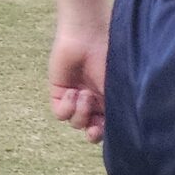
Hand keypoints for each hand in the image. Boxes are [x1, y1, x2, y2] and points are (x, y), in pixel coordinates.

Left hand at [49, 26, 106, 144]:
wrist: (86, 40)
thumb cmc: (107, 61)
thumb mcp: (115, 89)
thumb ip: (115, 110)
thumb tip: (116, 131)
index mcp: (109, 102)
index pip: (106, 127)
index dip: (104, 134)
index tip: (104, 129)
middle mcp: (92, 102)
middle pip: (89, 129)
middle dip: (92, 132)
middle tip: (94, 128)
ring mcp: (74, 98)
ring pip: (75, 122)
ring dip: (81, 112)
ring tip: (84, 94)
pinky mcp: (58, 92)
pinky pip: (59, 113)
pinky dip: (67, 106)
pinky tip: (72, 92)